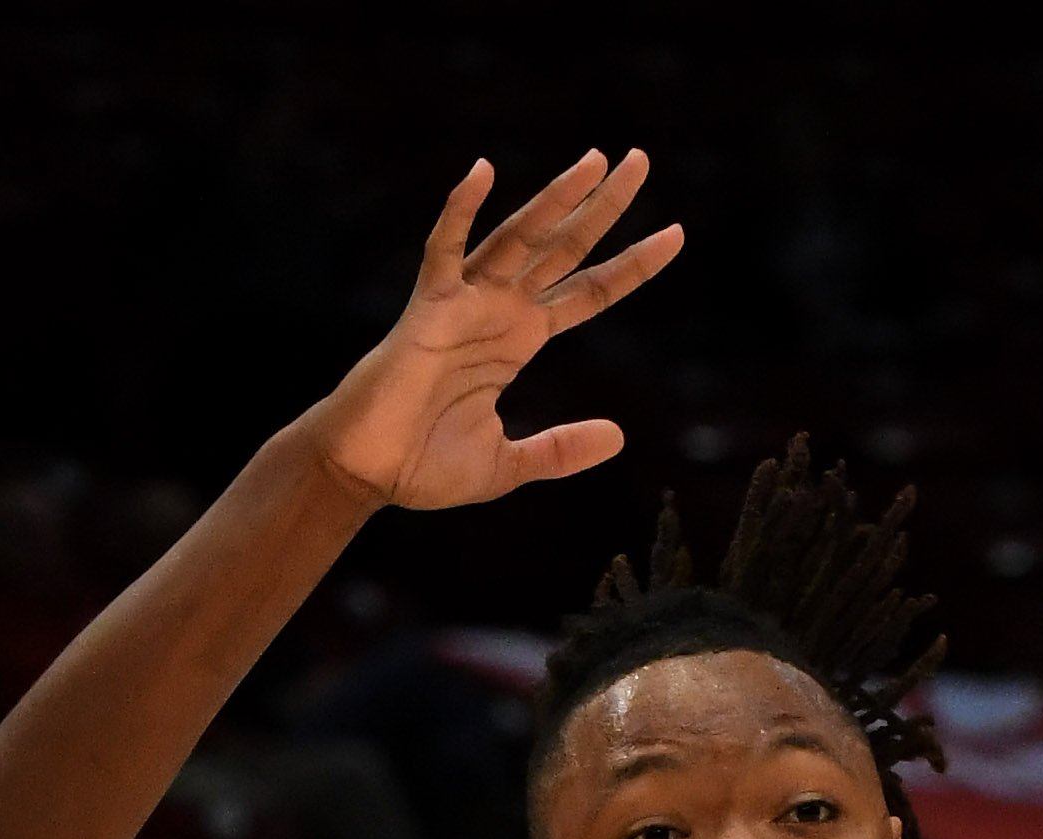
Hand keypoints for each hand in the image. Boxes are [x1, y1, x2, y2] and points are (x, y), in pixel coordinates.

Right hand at [312, 151, 684, 512]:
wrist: (367, 474)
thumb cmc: (424, 467)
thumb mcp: (509, 465)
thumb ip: (560, 450)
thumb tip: (619, 438)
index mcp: (518, 341)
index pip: (587, 293)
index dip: (631, 267)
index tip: (675, 235)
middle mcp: (498, 311)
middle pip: (563, 248)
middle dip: (603, 207)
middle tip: (641, 161)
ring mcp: (464, 305)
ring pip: (517, 238)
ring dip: (554, 200)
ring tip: (595, 162)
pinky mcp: (426, 310)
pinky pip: (444, 250)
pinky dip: (460, 212)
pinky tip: (482, 173)